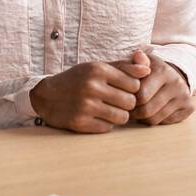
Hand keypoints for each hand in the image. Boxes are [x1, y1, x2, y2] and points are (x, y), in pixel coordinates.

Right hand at [29, 58, 149, 133]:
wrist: (47, 96)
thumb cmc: (78, 80)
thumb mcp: (98, 67)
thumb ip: (125, 67)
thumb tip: (148, 69)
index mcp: (98, 70)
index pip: (135, 84)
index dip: (133, 89)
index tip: (124, 90)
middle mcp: (92, 86)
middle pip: (130, 102)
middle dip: (127, 104)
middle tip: (117, 102)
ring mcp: (85, 106)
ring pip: (122, 117)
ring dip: (118, 116)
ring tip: (109, 110)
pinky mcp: (79, 123)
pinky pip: (108, 128)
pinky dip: (105, 125)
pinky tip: (96, 117)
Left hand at [114, 50, 195, 125]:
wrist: (173, 75)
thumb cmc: (151, 71)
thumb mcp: (142, 63)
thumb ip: (136, 61)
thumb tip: (137, 55)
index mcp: (163, 71)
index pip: (141, 95)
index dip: (130, 100)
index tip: (126, 98)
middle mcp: (177, 83)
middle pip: (147, 110)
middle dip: (135, 112)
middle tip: (131, 109)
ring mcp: (184, 96)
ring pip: (155, 119)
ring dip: (143, 118)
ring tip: (140, 109)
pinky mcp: (189, 107)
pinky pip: (165, 123)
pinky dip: (156, 120)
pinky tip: (154, 111)